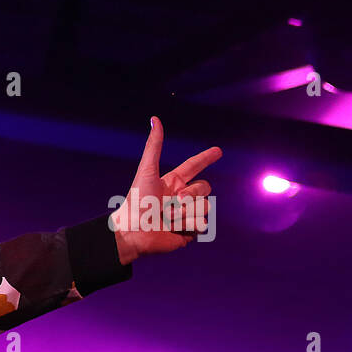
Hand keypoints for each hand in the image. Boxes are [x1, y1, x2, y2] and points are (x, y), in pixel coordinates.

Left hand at [111, 117, 221, 263]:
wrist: (133, 231)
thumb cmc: (137, 201)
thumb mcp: (147, 171)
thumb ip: (154, 146)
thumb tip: (154, 119)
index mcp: (172, 182)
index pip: (193, 166)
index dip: (206, 158)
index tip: (218, 151)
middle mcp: (181, 197)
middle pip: (205, 188)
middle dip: (192, 194)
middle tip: (176, 200)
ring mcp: (186, 214)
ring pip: (205, 207)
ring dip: (185, 212)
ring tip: (167, 217)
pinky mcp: (188, 231)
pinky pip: (202, 225)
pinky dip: (187, 225)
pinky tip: (172, 228)